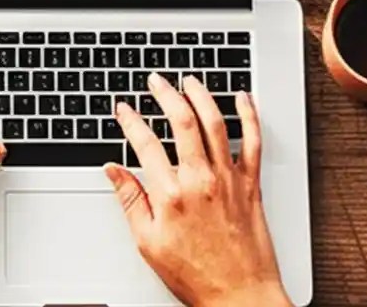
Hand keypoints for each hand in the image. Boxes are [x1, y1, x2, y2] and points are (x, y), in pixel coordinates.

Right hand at [104, 74, 291, 306]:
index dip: (130, 120)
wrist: (240, 296)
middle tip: (156, 81)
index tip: (124, 109)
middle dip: (165, 94)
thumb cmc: (196, 276)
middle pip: (181, 121)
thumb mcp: (148, 243)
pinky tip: (242, 98)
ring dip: (201, 95)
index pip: (145, 143)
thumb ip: (130, 200)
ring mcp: (228, 179)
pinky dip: (249, 115)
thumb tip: (114, 171)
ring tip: (190, 81)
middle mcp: (200, 180)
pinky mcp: (250, 184)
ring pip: (215, 122)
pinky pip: (253, 141)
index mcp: (170, 195)